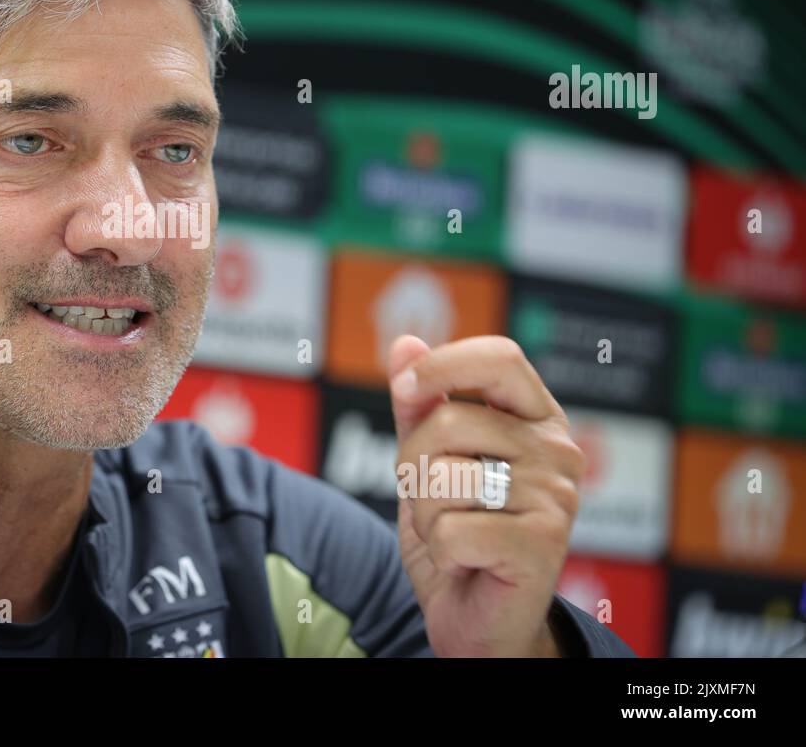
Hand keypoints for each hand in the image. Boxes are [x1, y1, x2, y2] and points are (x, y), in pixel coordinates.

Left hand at [388, 334, 584, 656]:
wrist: (479, 620)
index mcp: (538, 420)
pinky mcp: (543, 546)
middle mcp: (558, 452)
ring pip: (443, 476)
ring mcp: (557, 499)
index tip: (406, 388)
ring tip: (454, 534)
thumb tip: (405, 343)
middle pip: (449, 419)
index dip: (445, 364)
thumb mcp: (429, 461)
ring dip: (426, 513)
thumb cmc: (458, 534)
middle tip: (435, 501)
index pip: (501, 357)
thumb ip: (419, 404)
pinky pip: (451, 529)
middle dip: (414, 463)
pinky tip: (466, 562)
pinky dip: (440, 551)